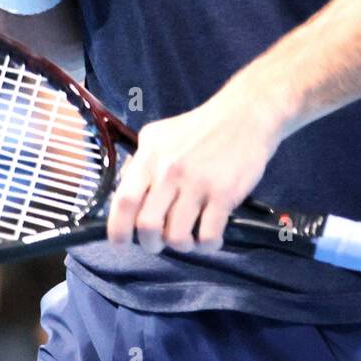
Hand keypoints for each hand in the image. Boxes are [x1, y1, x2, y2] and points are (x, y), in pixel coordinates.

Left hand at [106, 91, 283, 254]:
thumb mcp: (159, 136)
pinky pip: (208, 236)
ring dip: (181, 245)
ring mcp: (197, 183)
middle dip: (151, 244)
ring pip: (177, 236)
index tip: (121, 242)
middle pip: (147, 225)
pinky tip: (210, 236)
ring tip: (189, 237)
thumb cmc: (200, 128)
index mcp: (150, 155)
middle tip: (159, 243)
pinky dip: (208, 245)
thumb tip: (122, 196)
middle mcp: (169, 170)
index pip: (123, 200)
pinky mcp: (224, 194)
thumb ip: (140, 164)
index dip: (117, 229)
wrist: (244, 115)